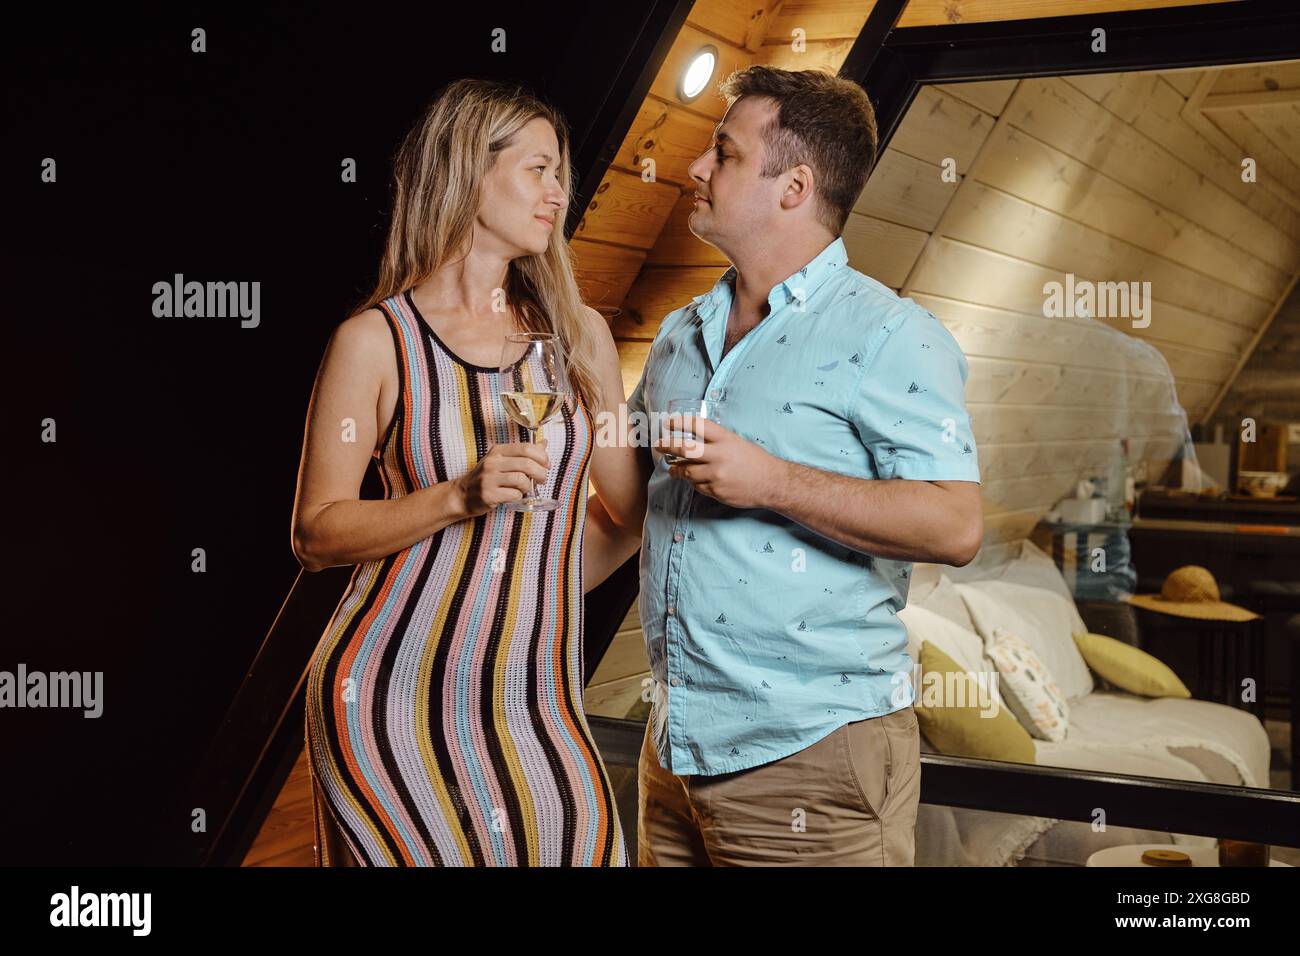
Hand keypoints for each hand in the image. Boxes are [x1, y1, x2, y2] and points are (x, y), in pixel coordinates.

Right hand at [455, 437, 549, 515]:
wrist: (463, 495)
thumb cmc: (487, 477)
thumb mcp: (503, 460)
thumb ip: (523, 453)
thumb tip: (544, 444)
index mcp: (498, 451)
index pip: (526, 448)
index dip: (542, 457)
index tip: (546, 465)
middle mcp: (492, 462)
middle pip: (527, 464)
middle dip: (540, 473)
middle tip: (542, 479)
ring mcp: (489, 479)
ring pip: (521, 480)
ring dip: (528, 487)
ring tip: (525, 489)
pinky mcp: (489, 495)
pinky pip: (514, 495)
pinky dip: (519, 497)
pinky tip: (514, 496)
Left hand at [653, 414, 784, 509]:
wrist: (772, 483)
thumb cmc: (755, 460)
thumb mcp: (737, 442)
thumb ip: (716, 441)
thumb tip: (693, 440)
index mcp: (725, 439)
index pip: (697, 426)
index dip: (680, 422)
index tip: (668, 422)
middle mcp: (719, 456)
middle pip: (685, 449)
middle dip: (667, 445)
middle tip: (658, 445)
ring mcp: (717, 475)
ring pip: (687, 471)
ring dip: (677, 469)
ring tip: (672, 468)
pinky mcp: (717, 491)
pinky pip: (697, 486)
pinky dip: (694, 482)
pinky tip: (695, 480)